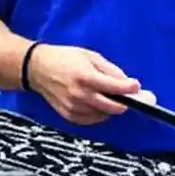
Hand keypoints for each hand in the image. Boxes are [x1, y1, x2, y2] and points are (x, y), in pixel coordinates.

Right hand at [25, 44, 148, 124]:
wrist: (37, 69)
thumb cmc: (65, 58)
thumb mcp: (89, 56)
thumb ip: (110, 70)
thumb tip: (127, 82)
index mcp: (86, 77)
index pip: (115, 88)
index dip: (130, 88)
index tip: (138, 87)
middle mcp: (80, 95)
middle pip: (114, 107)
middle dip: (125, 101)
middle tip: (130, 95)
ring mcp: (74, 107)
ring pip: (104, 115)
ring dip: (111, 107)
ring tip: (108, 95)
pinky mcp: (69, 115)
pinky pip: (93, 119)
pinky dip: (99, 113)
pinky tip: (97, 102)